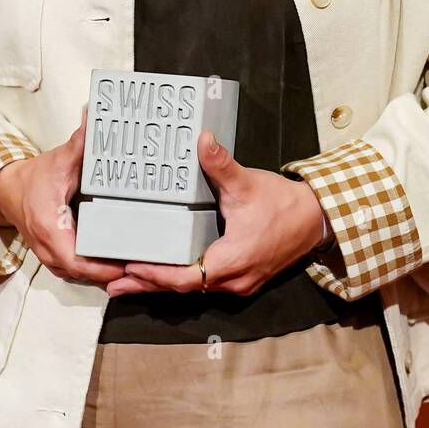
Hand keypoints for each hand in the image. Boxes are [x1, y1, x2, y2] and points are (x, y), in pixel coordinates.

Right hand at [0, 107, 126, 287]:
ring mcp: (47, 255)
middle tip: (141, 267)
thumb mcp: (59, 159)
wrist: (9, 190)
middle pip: (82, 274)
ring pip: (78, 276)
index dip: (103, 269)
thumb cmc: (36, 176)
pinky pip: (73, 271)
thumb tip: (93, 116)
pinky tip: (115, 265)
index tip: (127, 265)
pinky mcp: (51, 256)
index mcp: (49, 226)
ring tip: (134, 269)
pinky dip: (93, 272)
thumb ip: (79, 143)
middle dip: (110, 274)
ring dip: (102, 275)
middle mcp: (47, 247)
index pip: (77, 261)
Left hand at [104, 130, 327, 297]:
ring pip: (193, 288)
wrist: (316, 219)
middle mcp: (233, 280)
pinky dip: (181, 280)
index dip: (155, 274)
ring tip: (129, 280)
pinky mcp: (242, 278)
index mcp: (231, 260)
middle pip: (182, 288)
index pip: (185, 277)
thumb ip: (221, 163)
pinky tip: (164, 272)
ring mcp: (239, 282)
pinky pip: (205, 283)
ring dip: (162, 284)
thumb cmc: (281, 203)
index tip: (129, 266)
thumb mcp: (248, 183)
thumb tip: (202, 139)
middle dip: (147, 285)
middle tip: (112, 284)